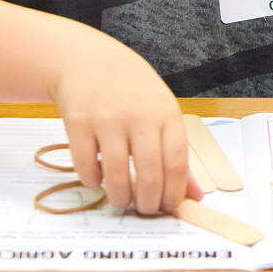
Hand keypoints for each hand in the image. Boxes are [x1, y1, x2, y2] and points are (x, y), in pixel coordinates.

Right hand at [50, 31, 201, 213]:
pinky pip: (86, 164)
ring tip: (120, 201)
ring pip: (116, 172)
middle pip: (149, 171)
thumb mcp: (162, 111)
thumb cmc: (132, 89)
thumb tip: (194, 194)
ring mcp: (108, 118)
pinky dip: (92, 179)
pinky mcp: (78, 122)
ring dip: (119, 196)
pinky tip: (97, 180)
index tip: (169, 207)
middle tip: (144, 211)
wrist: (89, 60)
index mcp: (166, 113)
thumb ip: (177, 151)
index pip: (176, 161)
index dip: (174, 191)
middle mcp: (140, 116)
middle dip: (148, 201)